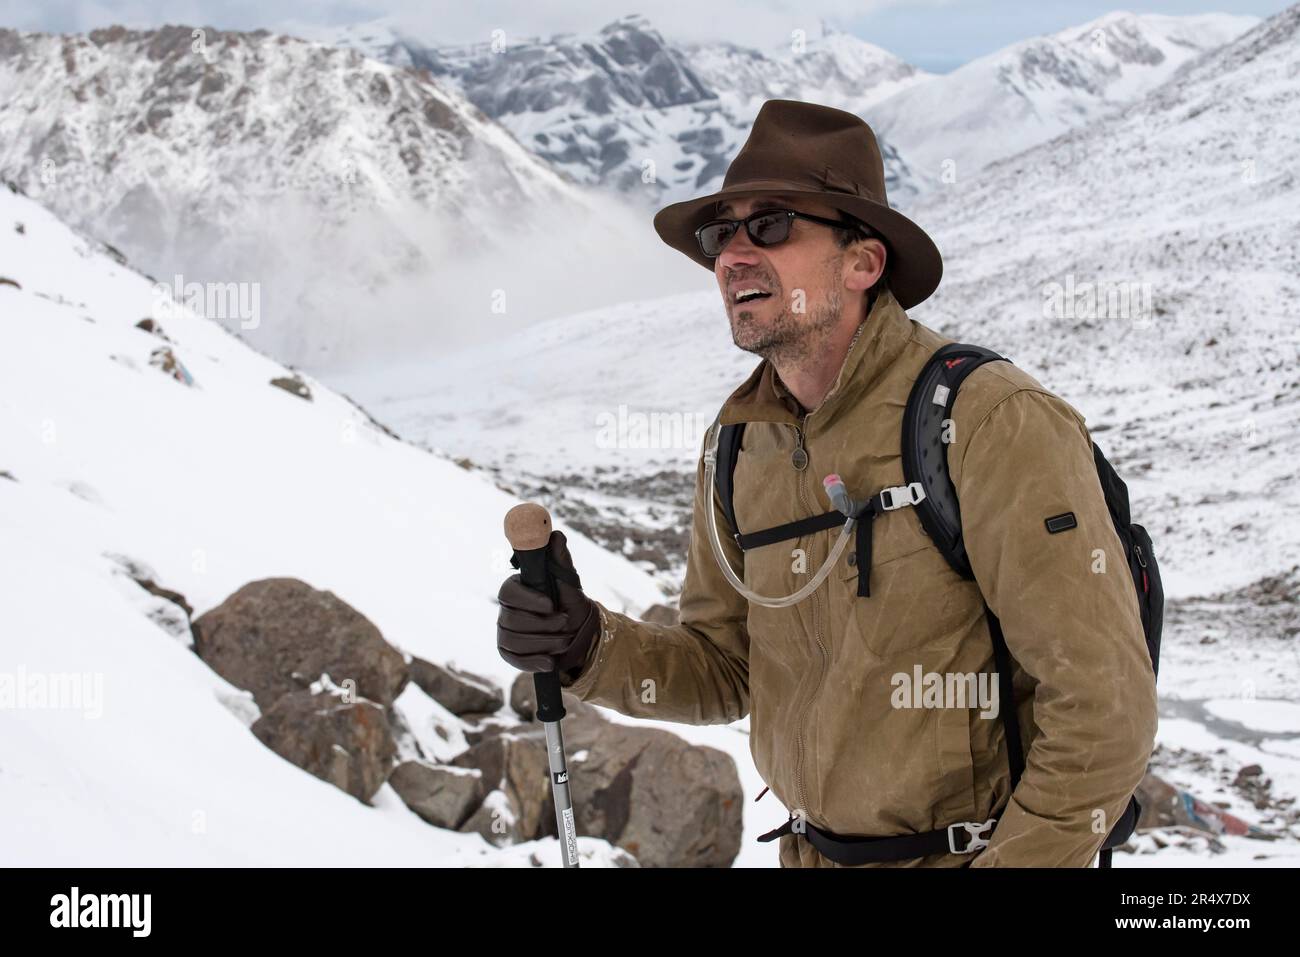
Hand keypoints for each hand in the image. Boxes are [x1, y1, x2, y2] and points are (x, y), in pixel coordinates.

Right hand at [497, 530, 597, 676]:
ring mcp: (505, 632)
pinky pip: (514, 659)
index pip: (508, 592)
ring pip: (513, 640)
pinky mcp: (510, 653)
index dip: (527, 599)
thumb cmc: (572, 605)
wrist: (580, 635)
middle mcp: (506, 609)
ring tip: (565, 640)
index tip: (549, 604)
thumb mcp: (570, 584)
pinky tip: (550, 661)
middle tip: (565, 622)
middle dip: (542, 624)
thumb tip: (555, 535)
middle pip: (511, 620)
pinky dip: (534, 661)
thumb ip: (561, 561)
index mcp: (517, 588)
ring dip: (544, 642)